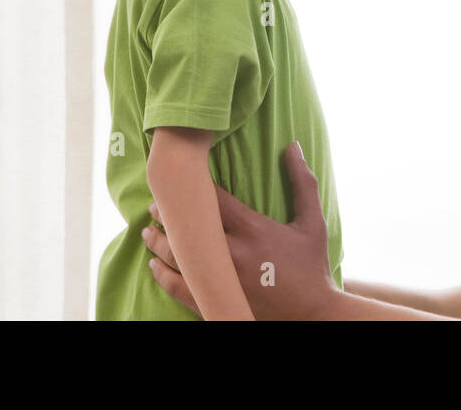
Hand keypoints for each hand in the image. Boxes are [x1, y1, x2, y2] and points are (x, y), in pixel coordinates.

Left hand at [144, 141, 337, 319]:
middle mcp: (232, 253)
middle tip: (154, 205)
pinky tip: (155, 266)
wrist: (313, 313)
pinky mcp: (216, 301)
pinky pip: (180, 288)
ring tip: (148, 231)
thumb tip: (293, 145)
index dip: (193, 187)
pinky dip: (163, 276)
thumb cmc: (313, 266)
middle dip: (167, 215)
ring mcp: (222, 280)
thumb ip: (302, 183)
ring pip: (178, 259)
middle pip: (187, 229)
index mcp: (253, 229)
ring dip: (158, 243)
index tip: (180, 178)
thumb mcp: (313, 222)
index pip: (212, 200)